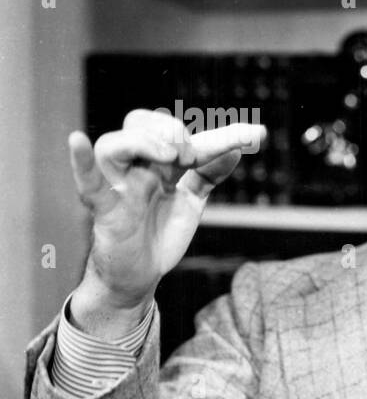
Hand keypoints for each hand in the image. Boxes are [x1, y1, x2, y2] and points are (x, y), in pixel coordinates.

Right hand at [68, 110, 264, 335]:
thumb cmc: (159, 234)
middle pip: (140, 123)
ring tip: (172, 156)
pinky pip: (87, 182)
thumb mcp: (191, 202)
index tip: (257, 134)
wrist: (140, 276)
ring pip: (115, 145)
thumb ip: (208, 175)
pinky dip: (81, 161)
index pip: (183, 134)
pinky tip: (78, 140)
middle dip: (170, 130)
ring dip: (145, 142)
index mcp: (158, 163)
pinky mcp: (106, 209)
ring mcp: (119, 185)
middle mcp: (136, 167)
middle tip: (191, 153)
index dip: (223, 134)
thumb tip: (235, 150)